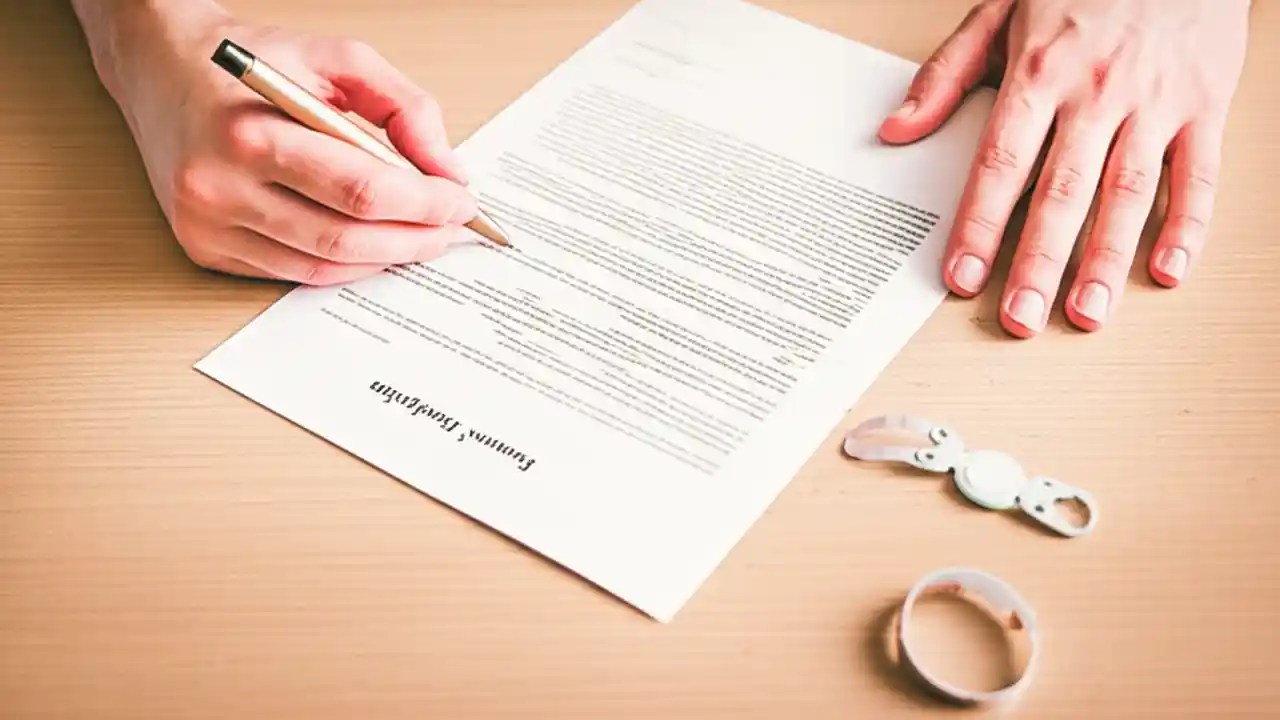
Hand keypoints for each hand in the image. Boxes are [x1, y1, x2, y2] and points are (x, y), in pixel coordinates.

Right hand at [79, 2, 475, 284]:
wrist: (163, 69)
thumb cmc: (253, 62)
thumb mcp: (338, 59)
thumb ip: (405, 108)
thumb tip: (450, 170)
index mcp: (250, 132)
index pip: (360, 188)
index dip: (424, 203)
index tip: (461, 201)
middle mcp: (219, 186)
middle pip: (344, 236)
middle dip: (414, 238)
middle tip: (450, 227)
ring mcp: (207, 225)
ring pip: (322, 266)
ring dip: (384, 258)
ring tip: (420, 236)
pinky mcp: (204, 249)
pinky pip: (292, 273)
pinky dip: (343, 263)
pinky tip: (370, 243)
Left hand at [879, 0, 1250, 336]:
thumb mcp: (999, 10)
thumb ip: (945, 74)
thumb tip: (896, 129)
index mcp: (1038, 74)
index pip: (1001, 165)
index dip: (980, 225)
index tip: (962, 275)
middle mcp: (1095, 94)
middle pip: (1061, 193)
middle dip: (1038, 263)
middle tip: (1019, 318)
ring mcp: (1153, 103)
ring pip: (1126, 193)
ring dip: (1105, 259)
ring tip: (1085, 313)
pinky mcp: (1204, 105)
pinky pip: (1198, 174)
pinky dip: (1187, 224)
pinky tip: (1167, 269)